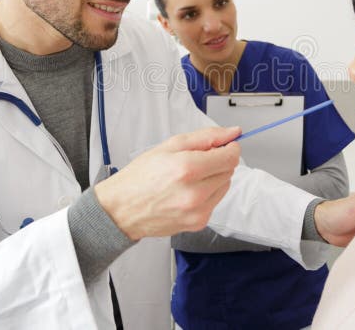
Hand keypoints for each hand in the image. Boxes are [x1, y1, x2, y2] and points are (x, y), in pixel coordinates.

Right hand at [94, 126, 241, 240]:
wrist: (121, 209)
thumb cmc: (141, 177)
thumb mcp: (170, 146)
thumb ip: (206, 137)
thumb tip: (233, 133)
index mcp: (188, 168)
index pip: (230, 157)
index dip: (230, 148)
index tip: (223, 146)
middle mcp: (195, 193)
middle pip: (229, 171)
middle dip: (218, 162)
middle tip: (196, 161)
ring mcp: (198, 211)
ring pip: (224, 186)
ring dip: (214, 178)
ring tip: (189, 178)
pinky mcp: (198, 222)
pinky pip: (215, 201)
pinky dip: (207, 193)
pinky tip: (187, 192)